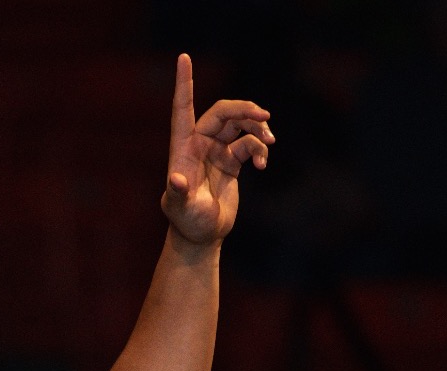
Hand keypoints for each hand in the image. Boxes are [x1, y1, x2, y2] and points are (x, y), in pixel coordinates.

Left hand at [161, 54, 273, 245]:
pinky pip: (249, 144)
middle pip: (222, 112)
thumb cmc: (187, 221)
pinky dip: (260, 150)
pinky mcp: (232, 160)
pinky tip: (262, 165)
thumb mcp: (181, 207)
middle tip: (265, 118)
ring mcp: (216, 150)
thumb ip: (178, 193)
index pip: (182, 108)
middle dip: (243, 110)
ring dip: (256, 128)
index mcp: (183, 147)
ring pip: (239, 125)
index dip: (184, 83)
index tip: (184, 57)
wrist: (203, 235)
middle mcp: (199, 143)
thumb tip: (176, 179)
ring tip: (270, 142)